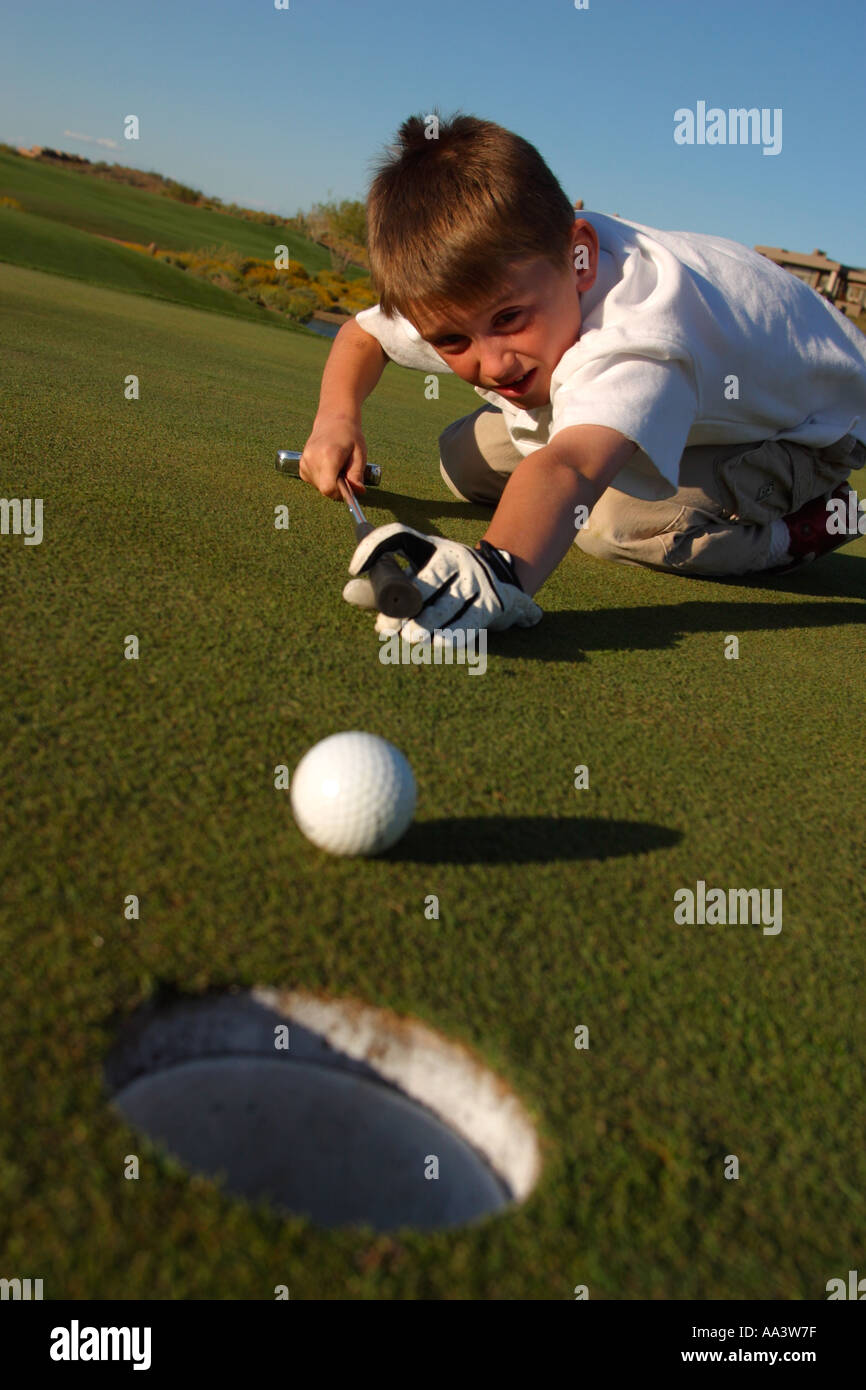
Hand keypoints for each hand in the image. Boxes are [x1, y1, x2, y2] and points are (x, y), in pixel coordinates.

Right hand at [299, 415, 367, 498]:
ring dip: (331, 483)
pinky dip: (323, 479)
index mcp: (328, 455)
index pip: (328, 488)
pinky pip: (314, 482)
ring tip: (337, 466)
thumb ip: (357, 474)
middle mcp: (312, 459)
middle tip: (345, 473)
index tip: (348, 487)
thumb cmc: (349, 437)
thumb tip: (358, 492)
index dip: (339, 493)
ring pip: (320, 487)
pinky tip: (328, 466)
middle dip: (337, 488)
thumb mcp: (359, 454)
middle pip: (324, 489)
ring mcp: (304, 462)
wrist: (333, 422)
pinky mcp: (301, 466)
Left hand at [343, 524, 542, 638]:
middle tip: (386, 628)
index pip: (398, 535)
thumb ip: (380, 588)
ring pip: (447, 604)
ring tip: (412, 638)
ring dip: (427, 625)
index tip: (353, 570)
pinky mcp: (490, 604)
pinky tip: (437, 643)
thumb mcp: (415, 580)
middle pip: (427, 578)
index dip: (374, 547)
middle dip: (404, 606)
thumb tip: (347, 593)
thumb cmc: (444, 588)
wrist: (502, 594)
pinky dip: (449, 636)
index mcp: (430, 546)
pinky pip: (466, 623)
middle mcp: (455, 556)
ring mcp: (475, 580)